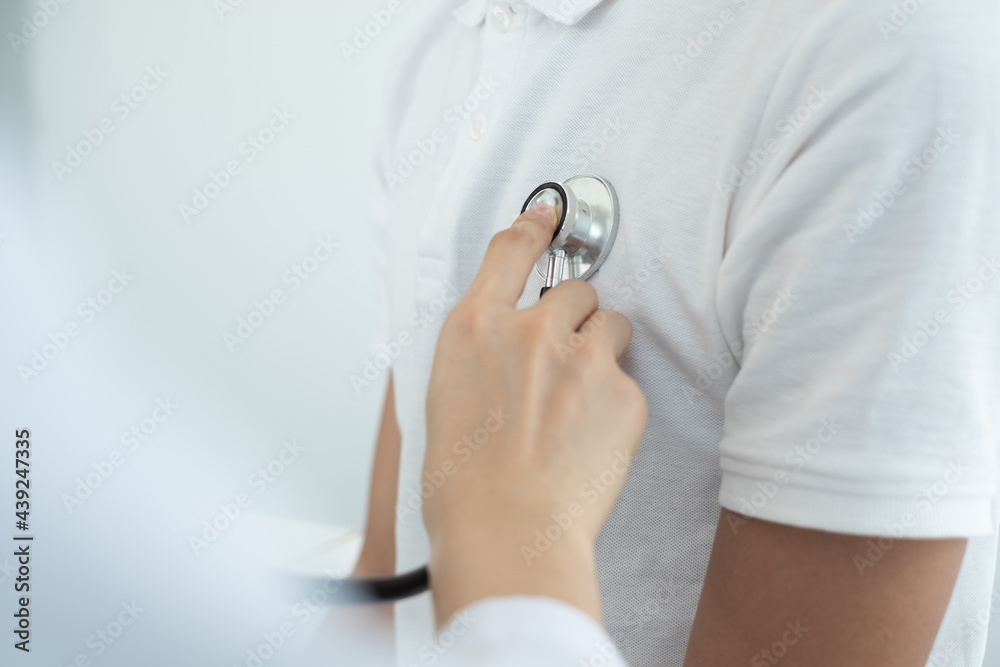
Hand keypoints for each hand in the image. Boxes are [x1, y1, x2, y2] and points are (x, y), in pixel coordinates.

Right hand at [422, 202, 647, 626]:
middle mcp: (529, 331)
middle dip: (575, 317)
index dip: (535, 226)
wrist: (507, 531)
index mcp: (474, 330)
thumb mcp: (446, 399)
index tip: (550, 212)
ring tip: (580, 399)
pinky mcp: (623, 393)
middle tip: (564, 363)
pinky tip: (591, 438)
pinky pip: (627, 378)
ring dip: (601, 348)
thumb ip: (482, 356)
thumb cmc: (464, 483)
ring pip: (611, 324)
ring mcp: (581, 358)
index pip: (511, 250)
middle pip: (575, 290)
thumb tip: (505, 348)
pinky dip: (615, 401)